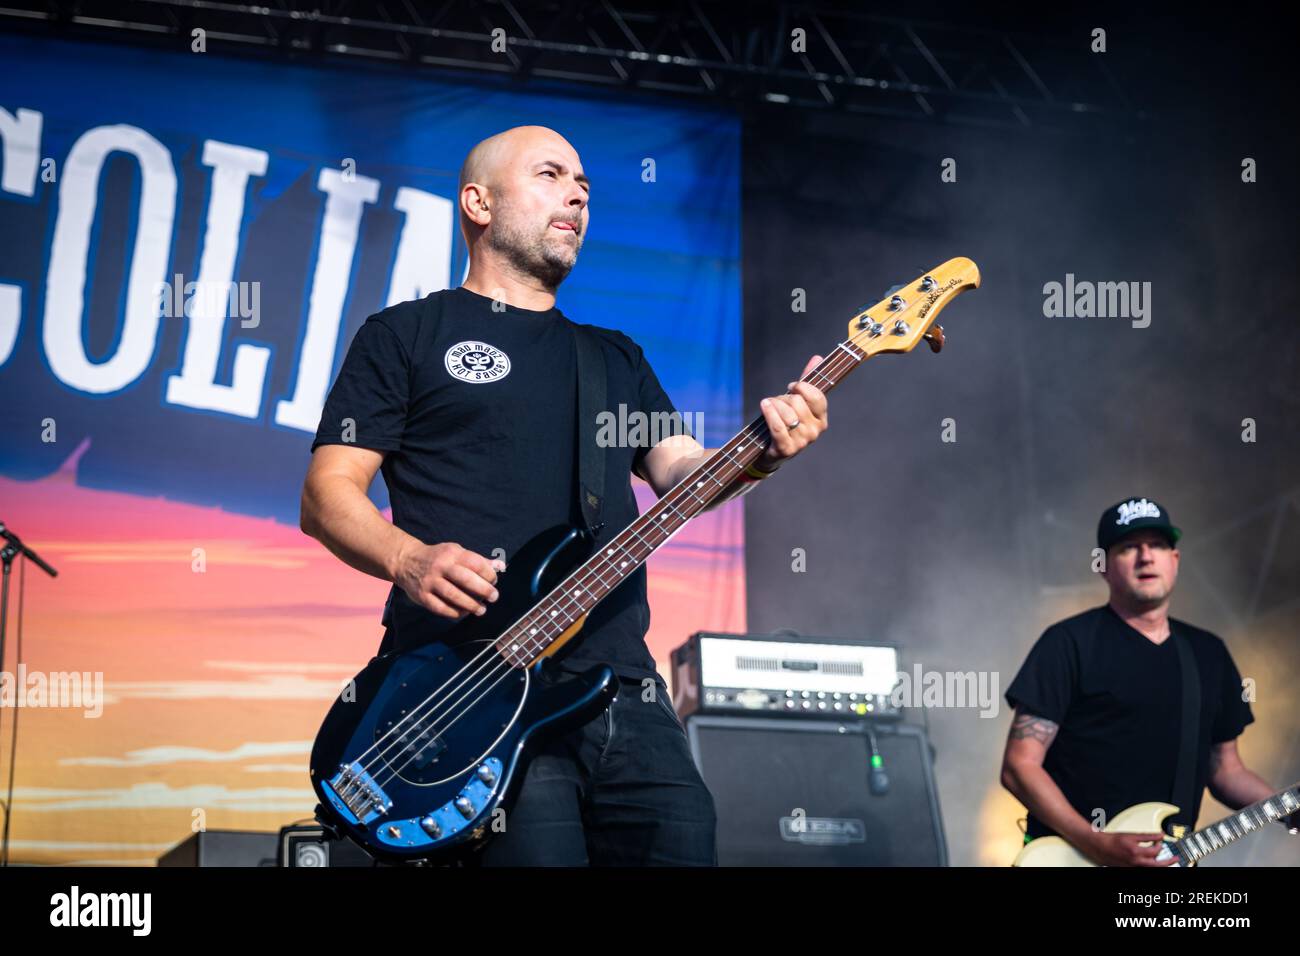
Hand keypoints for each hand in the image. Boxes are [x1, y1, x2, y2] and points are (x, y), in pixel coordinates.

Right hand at [395, 541, 504, 619]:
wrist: (406, 561)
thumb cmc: (438, 557)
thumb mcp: (456, 552)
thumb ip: (478, 560)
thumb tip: (501, 566)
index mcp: (452, 554)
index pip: (475, 563)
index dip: (488, 573)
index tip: (494, 581)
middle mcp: (440, 567)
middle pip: (466, 579)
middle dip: (483, 590)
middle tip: (494, 597)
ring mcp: (430, 582)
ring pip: (453, 595)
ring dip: (470, 605)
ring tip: (481, 610)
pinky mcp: (422, 596)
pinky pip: (440, 607)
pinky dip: (454, 612)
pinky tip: (463, 613)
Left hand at [756, 354, 828, 470]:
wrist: (772, 452)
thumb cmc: (786, 424)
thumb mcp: (797, 403)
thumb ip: (807, 382)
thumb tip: (817, 358)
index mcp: (821, 419)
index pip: (817, 397)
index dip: (802, 387)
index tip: (792, 386)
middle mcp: (815, 431)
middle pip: (798, 402)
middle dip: (784, 398)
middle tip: (777, 402)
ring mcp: (802, 441)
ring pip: (787, 413)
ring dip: (774, 405)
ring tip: (769, 406)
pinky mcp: (787, 448)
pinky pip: (778, 425)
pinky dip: (769, 413)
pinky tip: (764, 405)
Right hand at [1081, 830, 1176, 866]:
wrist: (1100, 847)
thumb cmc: (1112, 841)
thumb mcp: (1131, 835)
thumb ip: (1147, 835)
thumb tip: (1159, 834)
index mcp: (1137, 852)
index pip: (1155, 850)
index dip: (1159, 843)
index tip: (1159, 839)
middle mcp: (1136, 862)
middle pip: (1158, 865)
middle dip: (1169, 861)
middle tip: (1176, 858)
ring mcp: (1134, 867)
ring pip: (1152, 868)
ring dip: (1161, 864)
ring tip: (1168, 861)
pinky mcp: (1131, 869)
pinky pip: (1144, 868)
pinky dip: (1151, 865)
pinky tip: (1152, 862)